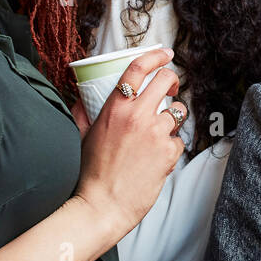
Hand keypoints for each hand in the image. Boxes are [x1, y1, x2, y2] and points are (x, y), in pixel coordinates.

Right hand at [73, 48, 187, 240]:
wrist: (102, 206)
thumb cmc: (89, 173)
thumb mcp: (81, 135)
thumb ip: (83, 112)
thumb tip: (82, 97)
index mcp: (114, 108)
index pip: (137, 69)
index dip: (155, 56)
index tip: (164, 54)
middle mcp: (137, 116)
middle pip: (166, 80)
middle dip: (171, 81)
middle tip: (169, 88)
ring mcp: (156, 133)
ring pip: (179, 110)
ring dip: (173, 116)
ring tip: (161, 129)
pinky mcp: (169, 152)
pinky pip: (179, 140)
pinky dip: (171, 146)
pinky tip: (157, 156)